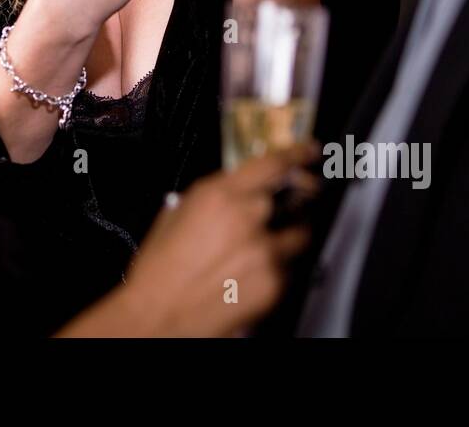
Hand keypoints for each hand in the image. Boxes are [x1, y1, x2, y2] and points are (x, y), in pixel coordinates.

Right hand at [120, 145, 316, 336]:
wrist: (158, 316)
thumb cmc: (159, 270)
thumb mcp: (175, 214)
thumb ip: (211, 197)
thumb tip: (233, 190)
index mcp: (220, 195)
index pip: (273, 164)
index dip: (297, 154)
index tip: (310, 151)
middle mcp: (248, 218)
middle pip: (294, 198)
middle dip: (293, 202)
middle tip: (286, 209)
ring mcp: (266, 252)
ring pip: (299, 235)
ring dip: (289, 236)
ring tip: (263, 250)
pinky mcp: (275, 283)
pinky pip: (290, 268)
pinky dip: (278, 268)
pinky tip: (252, 276)